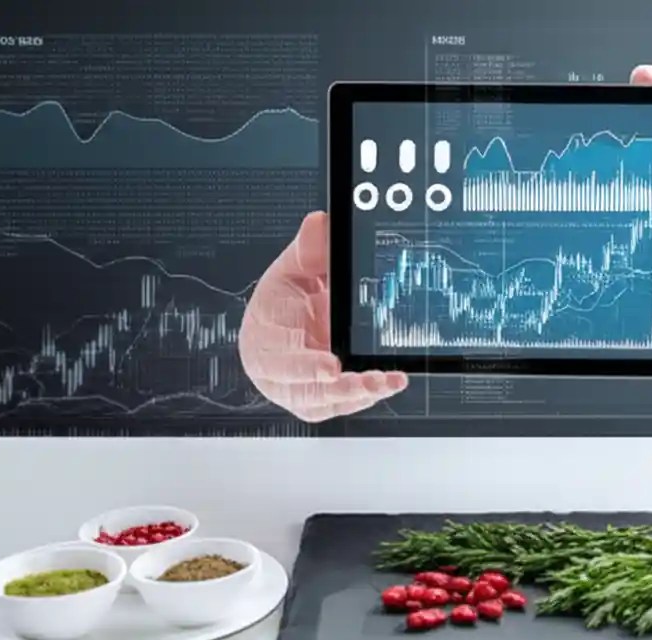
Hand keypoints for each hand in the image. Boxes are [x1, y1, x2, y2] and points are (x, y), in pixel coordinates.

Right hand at [238, 211, 407, 422]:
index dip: (304, 366)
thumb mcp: (294, 268)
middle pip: (306, 392)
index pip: (280, 358)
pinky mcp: (321, 398)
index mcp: (262, 339)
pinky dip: (365, 396)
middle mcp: (277, 372)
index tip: (330, 366)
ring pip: (326, 404)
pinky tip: (388, 383)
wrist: (288, 319)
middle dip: (342, 389)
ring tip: (389, 381)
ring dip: (359, 396)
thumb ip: (308, 249)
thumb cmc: (283, 301)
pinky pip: (341, 405)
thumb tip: (319, 223)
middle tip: (372, 380)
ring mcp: (300, 389)